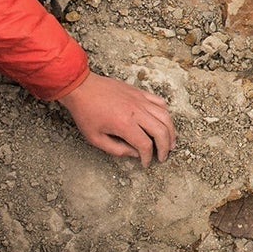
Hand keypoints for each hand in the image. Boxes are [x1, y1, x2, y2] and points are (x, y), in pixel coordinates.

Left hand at [58, 72, 175, 165]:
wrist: (81, 88)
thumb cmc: (86, 112)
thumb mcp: (95, 138)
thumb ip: (116, 149)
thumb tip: (134, 153)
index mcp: (124, 124)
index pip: (145, 145)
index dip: (147, 157)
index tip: (145, 163)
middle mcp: (136, 111)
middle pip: (161, 132)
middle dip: (165, 148)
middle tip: (162, 157)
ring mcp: (140, 100)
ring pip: (165, 117)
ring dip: (171, 132)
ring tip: (170, 142)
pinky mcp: (139, 93)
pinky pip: (159, 102)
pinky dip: (165, 113)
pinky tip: (164, 122)